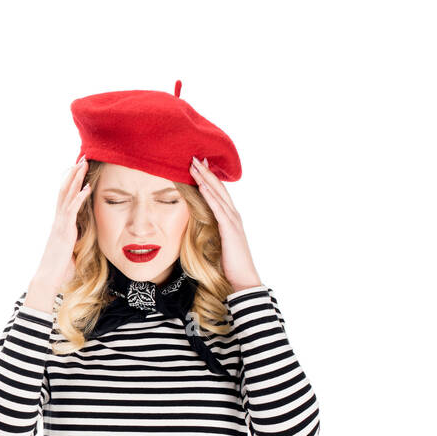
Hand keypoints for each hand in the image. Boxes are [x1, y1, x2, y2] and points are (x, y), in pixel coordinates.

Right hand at [28, 156, 88, 306]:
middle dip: (73, 174)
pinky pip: (72, 209)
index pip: (66, 197)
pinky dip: (80, 197)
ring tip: (83, 164)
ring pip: (67, 195)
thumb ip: (77, 242)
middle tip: (82, 158)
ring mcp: (60, 223)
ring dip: (76, 179)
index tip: (79, 169)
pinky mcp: (64, 230)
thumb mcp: (71, 251)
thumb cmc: (59, 268)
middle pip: (65, 190)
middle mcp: (59, 219)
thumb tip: (83, 242)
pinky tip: (87, 186)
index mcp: (61, 223)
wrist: (48, 277)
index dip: (72, 183)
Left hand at [190, 156, 261, 292]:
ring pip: (218, 194)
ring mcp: (233, 221)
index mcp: (230, 217)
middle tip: (194, 157)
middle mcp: (233, 215)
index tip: (198, 165)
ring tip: (194, 165)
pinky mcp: (229, 230)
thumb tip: (198, 224)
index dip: (209, 177)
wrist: (242, 279)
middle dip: (206, 172)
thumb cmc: (229, 263)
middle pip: (218, 188)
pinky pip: (218, 209)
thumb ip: (210, 230)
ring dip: (205, 178)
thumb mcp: (217, 242)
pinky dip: (209, 196)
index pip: (218, 192)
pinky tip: (201, 185)